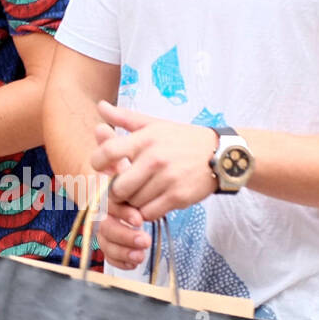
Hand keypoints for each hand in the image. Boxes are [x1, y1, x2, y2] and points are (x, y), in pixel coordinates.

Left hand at [90, 100, 216, 221]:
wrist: (221, 153)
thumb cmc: (182, 139)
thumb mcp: (155, 125)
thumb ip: (125, 118)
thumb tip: (100, 106)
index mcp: (146, 138)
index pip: (108, 152)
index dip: (97, 164)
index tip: (100, 168)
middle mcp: (155, 158)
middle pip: (117, 187)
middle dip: (116, 191)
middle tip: (122, 188)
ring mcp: (167, 179)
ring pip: (133, 202)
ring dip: (133, 202)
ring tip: (141, 193)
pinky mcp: (178, 196)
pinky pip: (150, 213)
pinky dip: (147, 211)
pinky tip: (152, 202)